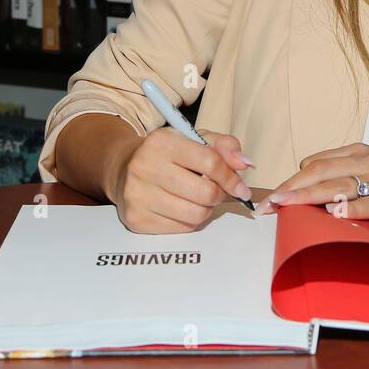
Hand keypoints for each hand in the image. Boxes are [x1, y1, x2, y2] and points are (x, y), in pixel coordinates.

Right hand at [109, 127, 253, 233]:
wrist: (123, 168)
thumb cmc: (166, 154)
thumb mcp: (193, 139)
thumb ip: (223, 146)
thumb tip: (245, 164)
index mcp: (162, 142)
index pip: (210, 162)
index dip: (232, 178)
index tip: (241, 187)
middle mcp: (145, 167)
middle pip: (205, 193)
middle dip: (218, 195)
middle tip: (216, 192)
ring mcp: (138, 195)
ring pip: (196, 215)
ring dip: (206, 209)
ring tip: (198, 199)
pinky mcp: (136, 219)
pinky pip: (181, 229)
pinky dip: (190, 221)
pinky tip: (182, 208)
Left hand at [261, 143, 368, 222]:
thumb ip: (342, 171)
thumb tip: (306, 180)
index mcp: (359, 152)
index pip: (316, 163)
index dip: (292, 179)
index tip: (273, 196)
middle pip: (321, 171)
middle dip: (292, 187)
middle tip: (270, 202)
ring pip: (339, 185)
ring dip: (309, 196)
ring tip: (288, 204)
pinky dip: (351, 208)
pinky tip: (334, 213)